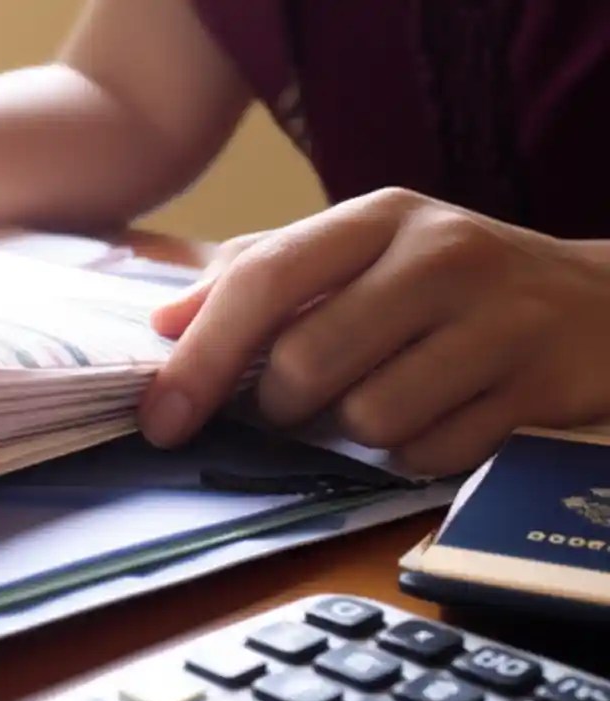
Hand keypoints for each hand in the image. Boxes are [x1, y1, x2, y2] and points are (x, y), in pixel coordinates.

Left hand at [138, 187, 609, 474]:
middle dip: (284, 405)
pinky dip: (414, 454)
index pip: (263, 281)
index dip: (200, 357)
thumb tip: (165, 323)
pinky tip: (438, 415)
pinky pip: (431, 455)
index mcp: (377, 218)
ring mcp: (495, 321)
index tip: (160, 417)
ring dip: (355, 430)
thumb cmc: (448, 282)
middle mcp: (437, 257)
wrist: (597, 304)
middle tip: (302, 398)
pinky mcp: (535, 387)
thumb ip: (258, 276)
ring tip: (384, 395)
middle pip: (308, 364)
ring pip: (369, 418)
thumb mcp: (358, 254)